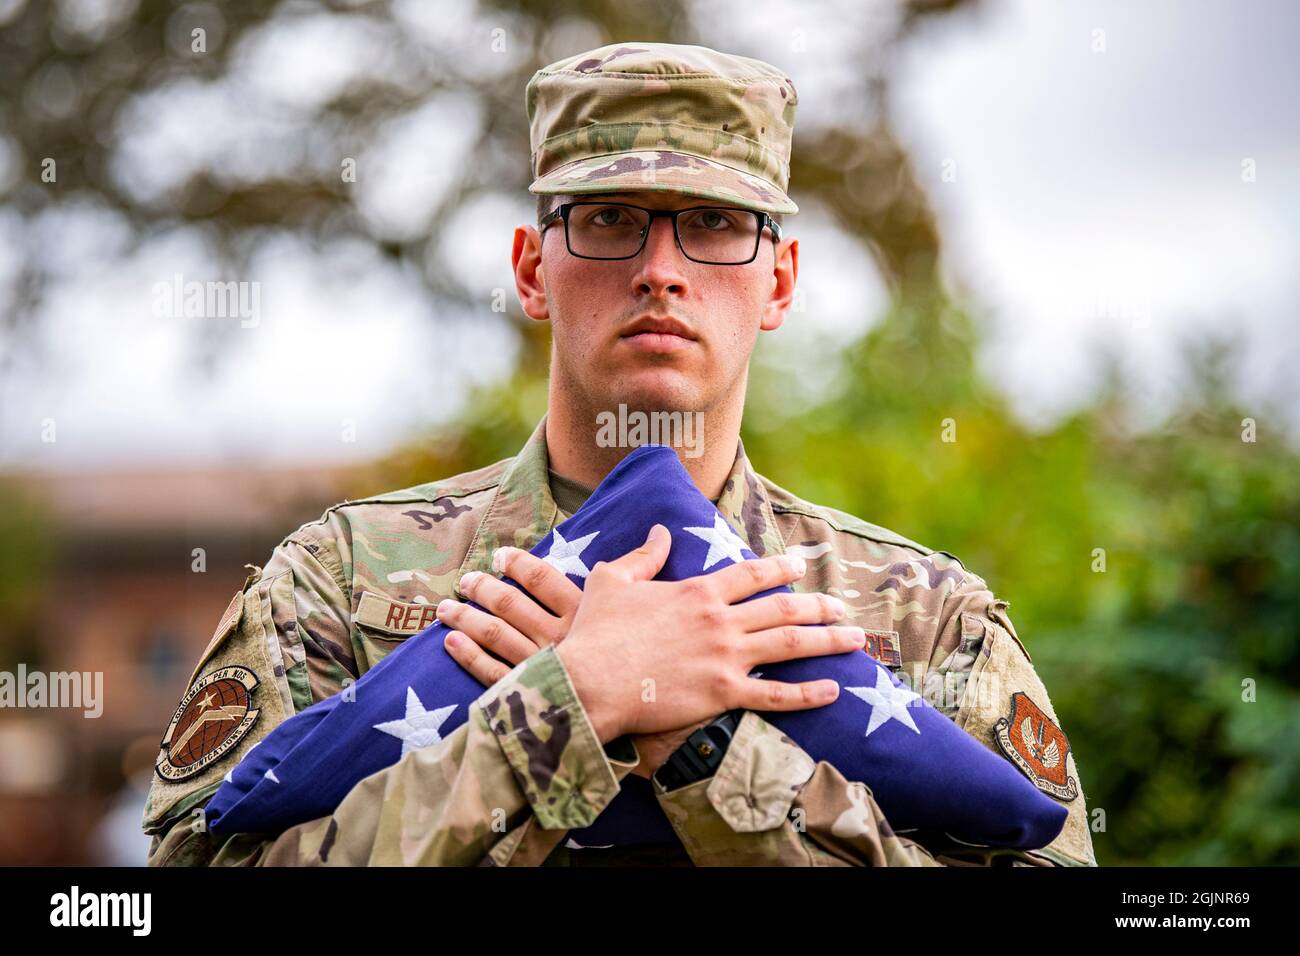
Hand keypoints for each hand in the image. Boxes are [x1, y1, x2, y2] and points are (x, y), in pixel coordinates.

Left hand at [435, 545, 707, 777]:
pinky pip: (493, 675)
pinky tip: (451, 642)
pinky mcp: (535, 697)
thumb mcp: (655, 608)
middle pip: (511, 605)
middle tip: (465, 580)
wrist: (659, 722)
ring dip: (467, 619)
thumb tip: (662, 528)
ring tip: (445, 607)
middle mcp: (558, 636)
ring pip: (495, 636)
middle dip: (484, 589)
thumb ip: (649, 565)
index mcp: (583, 612)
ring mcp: (543, 668)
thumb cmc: (657, 662)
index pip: (542, 579)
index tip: (500, 555)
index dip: (518, 564)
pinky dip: (469, 657)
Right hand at [555, 524, 862, 742]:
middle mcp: (721, 621)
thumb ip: (643, 555)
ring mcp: (726, 658)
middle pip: (783, 607)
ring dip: (827, 640)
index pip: (752, 573)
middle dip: (819, 605)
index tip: (802, 564)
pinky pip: (776, 695)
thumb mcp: (613, 580)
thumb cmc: (595, 632)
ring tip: (855, 639)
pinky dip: (808, 694)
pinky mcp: (723, 694)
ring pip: (790, 644)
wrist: (588, 682)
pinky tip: (833, 690)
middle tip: (842, 606)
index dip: (781, 567)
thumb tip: (660, 530)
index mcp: (698, 592)